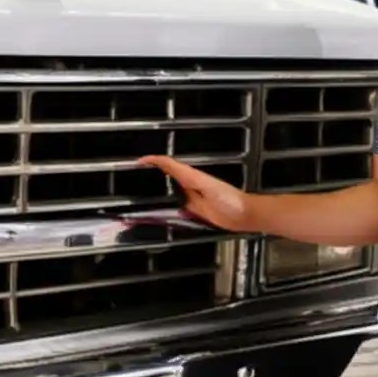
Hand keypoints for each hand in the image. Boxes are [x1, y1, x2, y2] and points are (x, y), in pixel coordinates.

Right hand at [136, 155, 254, 231]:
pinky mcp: (195, 211)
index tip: (139, 161)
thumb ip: (189, 179)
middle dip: (151, 173)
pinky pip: (176, 207)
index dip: (153, 161)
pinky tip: (159, 212)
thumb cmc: (229, 199)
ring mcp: (192, 198)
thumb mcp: (206, 186)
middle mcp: (190, 185)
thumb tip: (168, 169)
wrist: (244, 215)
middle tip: (134, 174)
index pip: (168, 164)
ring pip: (170, 191)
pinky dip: (166, 207)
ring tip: (140, 192)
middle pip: (167, 176)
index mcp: (191, 176)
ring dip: (157, 190)